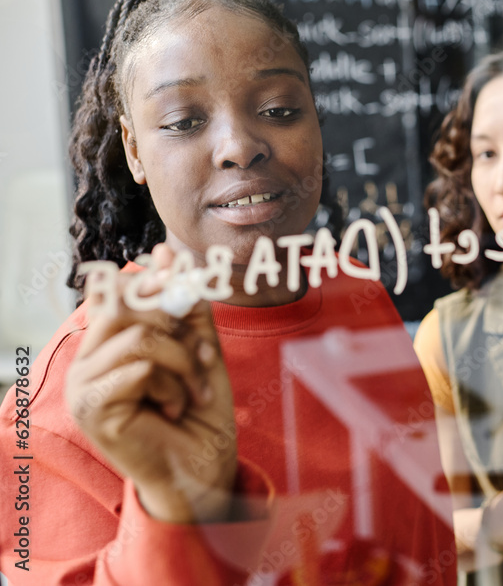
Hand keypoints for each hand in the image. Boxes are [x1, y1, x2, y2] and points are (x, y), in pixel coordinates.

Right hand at [66, 244, 236, 522]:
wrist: (205, 464)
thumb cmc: (201, 410)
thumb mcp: (199, 346)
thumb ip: (185, 305)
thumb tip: (166, 252)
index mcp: (108, 342)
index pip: (116, 289)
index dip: (150, 278)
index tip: (179, 271)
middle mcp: (88, 359)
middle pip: (125, 306)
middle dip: (177, 324)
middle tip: (203, 356)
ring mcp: (84, 385)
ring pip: (138, 337)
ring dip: (182, 360)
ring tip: (194, 389)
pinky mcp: (93, 409)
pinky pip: (140, 369)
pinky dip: (172, 384)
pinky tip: (176, 408)